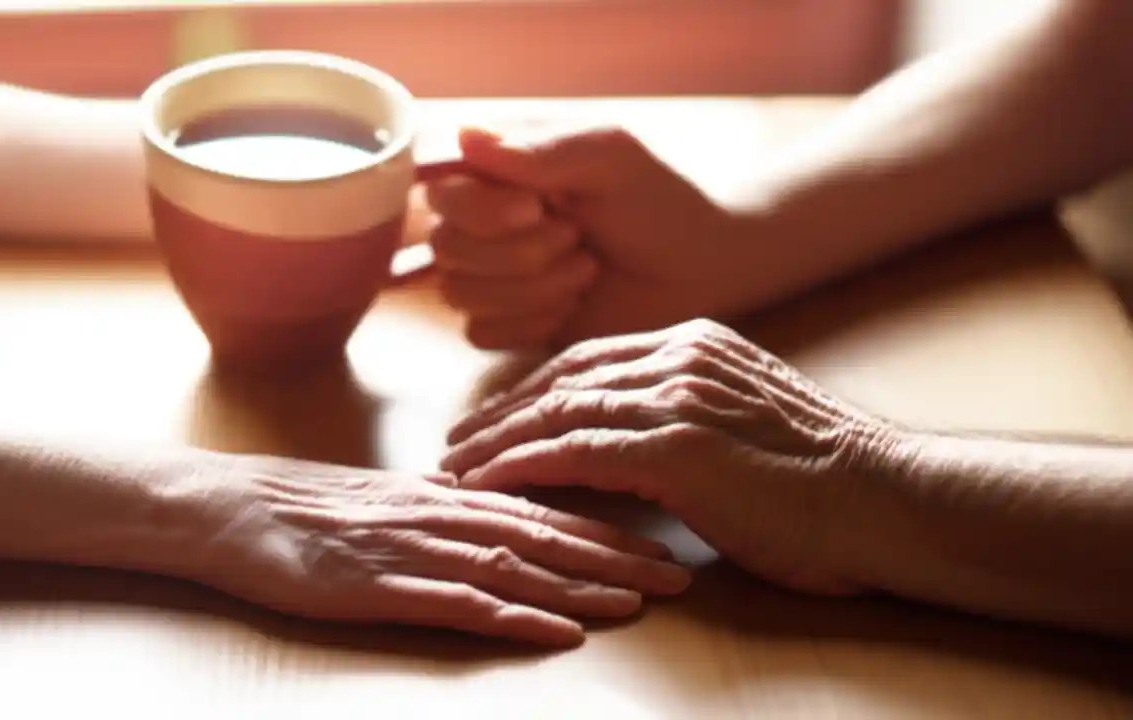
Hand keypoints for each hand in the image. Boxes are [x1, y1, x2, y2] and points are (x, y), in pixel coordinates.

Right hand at [175, 454, 691, 646]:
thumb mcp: (392, 502)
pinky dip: (515, 618)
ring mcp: (416, 549)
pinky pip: (460, 603)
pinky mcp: (383, 587)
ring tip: (639, 603)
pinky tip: (557, 632)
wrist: (235, 509)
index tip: (664, 543)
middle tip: (679, 577)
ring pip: (517, 566)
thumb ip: (451, 510)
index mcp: (451, 494)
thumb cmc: (312, 508)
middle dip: (618, 558)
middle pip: (548, 538)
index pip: (547, 510)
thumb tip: (505, 519)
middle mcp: (445, 515)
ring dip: (583, 586)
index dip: (609, 529)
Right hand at [425, 128, 762, 348]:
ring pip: (458, 293)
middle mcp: (482, 223)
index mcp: (497, 171)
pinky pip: (480, 332)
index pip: (438, 189)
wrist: (699, 269)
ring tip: (584, 270)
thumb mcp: (608, 157)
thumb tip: (464, 135)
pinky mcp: (509, 324)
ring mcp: (492, 276)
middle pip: (444, 246)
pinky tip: (571, 306)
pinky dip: (530, 322)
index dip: (478, 209)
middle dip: (519, 252)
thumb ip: (538, 150)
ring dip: (531, 287)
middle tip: (577, 240)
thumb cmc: (658, 201)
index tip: (535, 206)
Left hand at [441, 319, 892, 596]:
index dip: (534, 389)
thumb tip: (633, 442)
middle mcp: (681, 358)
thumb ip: (689, 416)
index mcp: (698, 343)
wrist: (890, 498)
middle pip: (562, 378)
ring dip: (497, 441)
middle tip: (456, 442)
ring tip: (455, 467)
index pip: (590, 358)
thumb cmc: (828, 476)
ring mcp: (678, 398)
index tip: (496, 417)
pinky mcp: (676, 447)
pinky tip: (487, 482)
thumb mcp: (747, 423)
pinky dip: (521, 465)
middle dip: (501, 412)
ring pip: (558, 411)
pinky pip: (573, 451)